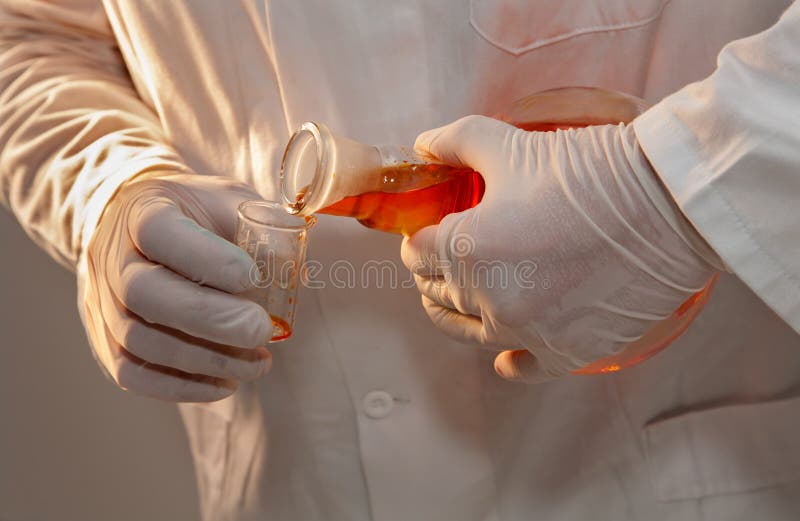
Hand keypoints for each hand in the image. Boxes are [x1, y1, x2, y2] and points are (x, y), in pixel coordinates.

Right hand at [80, 172, 273, 401]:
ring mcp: (103, 303)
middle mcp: (112, 258)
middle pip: (145, 294)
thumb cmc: (195, 215)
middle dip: (211, 319)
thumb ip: (261, 225)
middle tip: (261, 331)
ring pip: (142, 341)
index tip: (253, 277)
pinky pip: (134, 374)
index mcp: (142, 211)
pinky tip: (226, 384)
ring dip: (207, 360)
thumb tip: (298, 271)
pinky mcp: (106, 342)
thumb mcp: (228, 200)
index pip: (159, 232)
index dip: (207, 259)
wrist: (136, 227)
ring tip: (258, 362)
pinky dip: (182, 388)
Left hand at [402, 116, 718, 382]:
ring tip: (450, 303)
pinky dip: (512, 362)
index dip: (419, 237)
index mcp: (467, 249)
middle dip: (432, 271)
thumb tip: (423, 144)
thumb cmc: (588, 170)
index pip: (419, 252)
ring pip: (468, 332)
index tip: (427, 231)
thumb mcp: (508, 143)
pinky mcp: (565, 351)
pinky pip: (524, 367)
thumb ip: (454, 142)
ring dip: (453, 315)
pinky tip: (506, 359)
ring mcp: (527, 332)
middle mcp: (489, 298)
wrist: (668, 205)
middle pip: (439, 291)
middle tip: (440, 259)